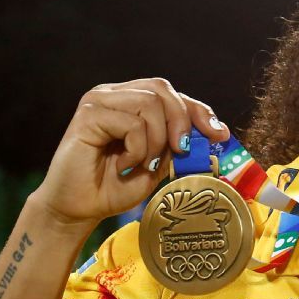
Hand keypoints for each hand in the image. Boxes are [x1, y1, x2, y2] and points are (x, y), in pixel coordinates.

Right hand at [30, 78, 228, 227]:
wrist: (79, 208)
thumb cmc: (114, 186)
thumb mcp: (158, 164)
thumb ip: (177, 144)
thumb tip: (212, 132)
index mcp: (131, 101)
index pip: (171, 94)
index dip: (199, 111)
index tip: (219, 134)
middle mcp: (115, 95)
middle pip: (162, 90)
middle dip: (181, 122)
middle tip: (178, 152)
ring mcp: (99, 101)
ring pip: (149, 104)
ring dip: (156, 141)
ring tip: (143, 164)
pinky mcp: (88, 114)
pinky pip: (131, 123)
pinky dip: (137, 149)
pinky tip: (124, 166)